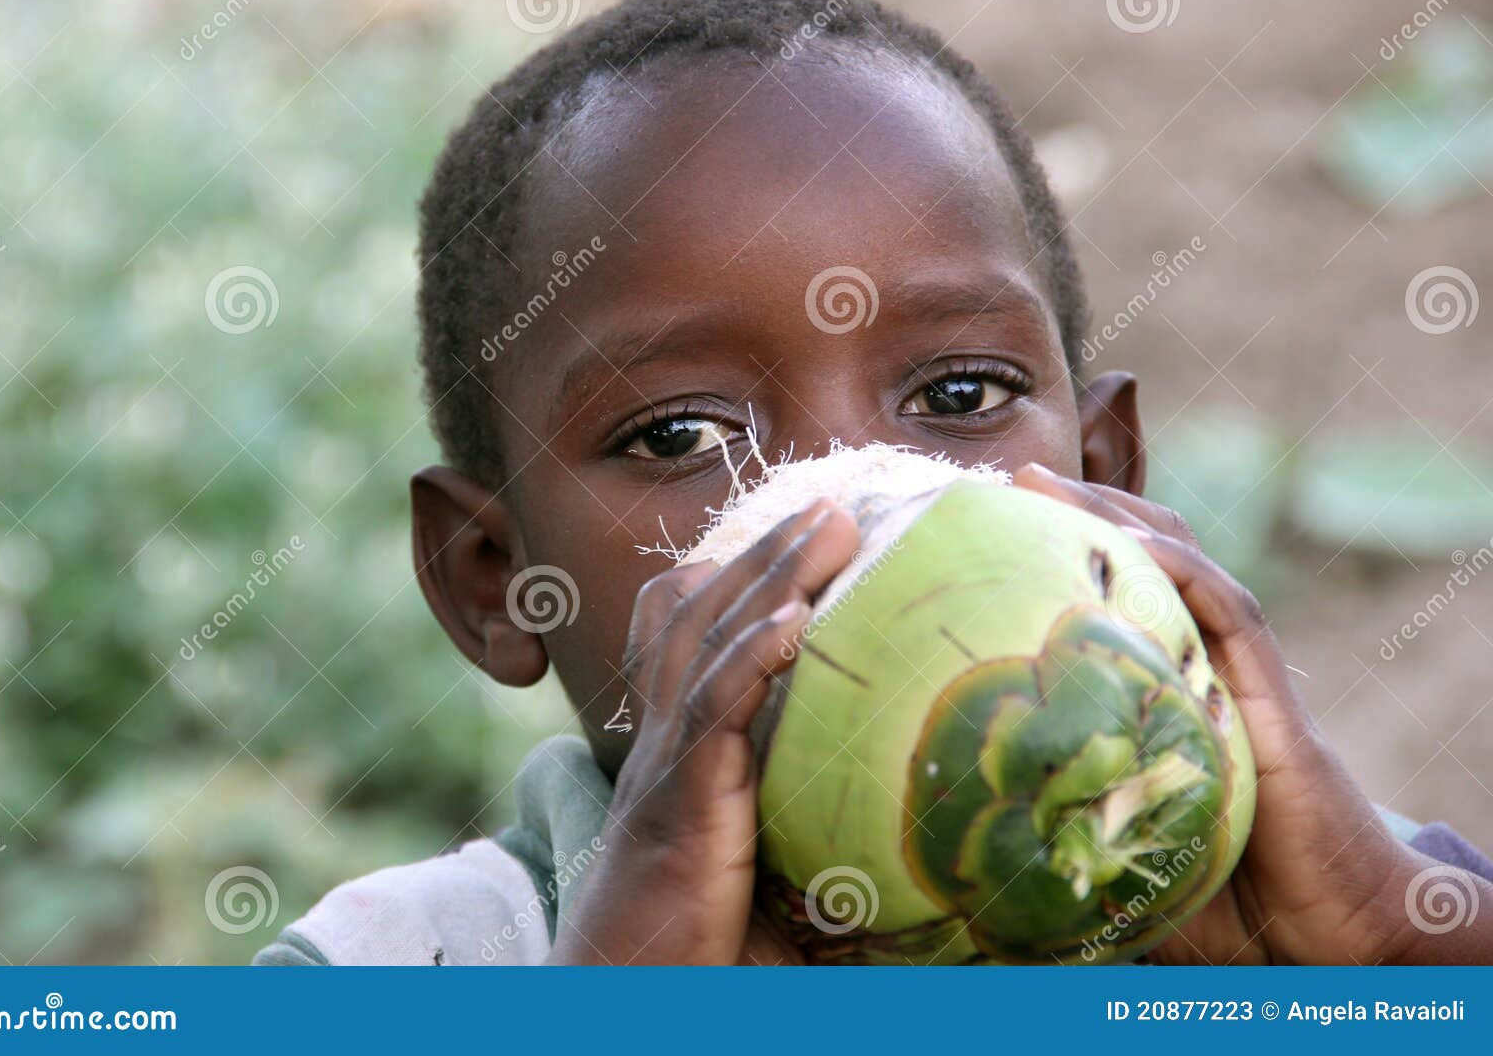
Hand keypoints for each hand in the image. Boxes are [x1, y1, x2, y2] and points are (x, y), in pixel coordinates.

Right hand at [547, 499, 858, 964]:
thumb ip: (801, 822)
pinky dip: (749, 657)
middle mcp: (658, 742)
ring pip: (708, 642)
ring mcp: (663, 767)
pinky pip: (713, 714)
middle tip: (833, 504)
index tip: (800, 539)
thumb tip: (889, 811)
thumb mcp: (752, 869)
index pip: (683, 639)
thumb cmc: (688, 953)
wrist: (619, 1005)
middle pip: (700, 614)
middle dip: (765, 552)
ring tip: (831, 523)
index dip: (733, 580)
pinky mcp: (678, 805)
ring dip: (771, 575)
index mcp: (673, 752)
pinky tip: (793, 621)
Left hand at [1014, 463, 1492, 964]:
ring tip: (1051, 482)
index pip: (1117, 601)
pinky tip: (1135, 539)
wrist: (1337, 937)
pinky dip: (1183, 567)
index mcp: (1167, 693)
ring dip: (1121, 515)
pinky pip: (1231, 615)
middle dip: (1085, 510)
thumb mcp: (1124, 856)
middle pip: (1147, 562)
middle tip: (1014, 478)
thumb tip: (978, 857)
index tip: (998, 526)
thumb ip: (1067, 835)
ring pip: (1185, 566)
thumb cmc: (1229, 904)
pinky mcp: (1274, 699)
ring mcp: (1242, 677)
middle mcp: (1205, 670)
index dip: (1063, 557)